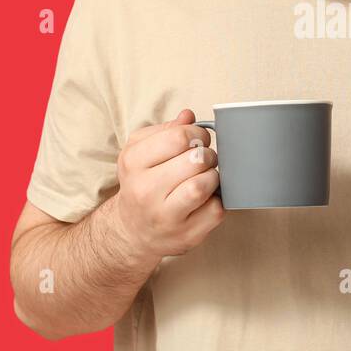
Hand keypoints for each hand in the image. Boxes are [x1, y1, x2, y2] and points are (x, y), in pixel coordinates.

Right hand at [114, 109, 224, 258]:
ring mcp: (165, 217)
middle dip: (207, 155)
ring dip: (213, 177)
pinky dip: (217, 200)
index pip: (178, 137)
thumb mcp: (141, 151)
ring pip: (204, 186)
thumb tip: (189, 115)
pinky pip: (216, 210)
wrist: (133, 231)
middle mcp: (145, 191)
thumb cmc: (142, 183)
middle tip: (204, 160)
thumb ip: (166, 130)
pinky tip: (206, 199)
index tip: (198, 139)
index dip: (197, 133)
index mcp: (133, 162)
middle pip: (195, 160)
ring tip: (205, 178)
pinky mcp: (186, 235)